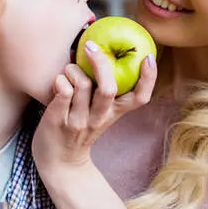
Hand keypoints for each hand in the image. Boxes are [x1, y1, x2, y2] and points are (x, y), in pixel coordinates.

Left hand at [33, 41, 155, 175]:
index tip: (149, 58)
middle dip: (101, 63)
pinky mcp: (59, 121)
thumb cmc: (78, 128)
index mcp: (114, 113)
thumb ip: (103, 90)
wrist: (59, 163)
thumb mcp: (99, 113)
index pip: (140, 99)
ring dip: (73, 69)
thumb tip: (105, 51)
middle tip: (91, 46)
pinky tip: (58, 81)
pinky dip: (60, 80)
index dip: (148, 79)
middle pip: (108, 89)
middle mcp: (100, 118)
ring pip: (82, 85)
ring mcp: (79, 121)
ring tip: (69, 70)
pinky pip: (63, 92)